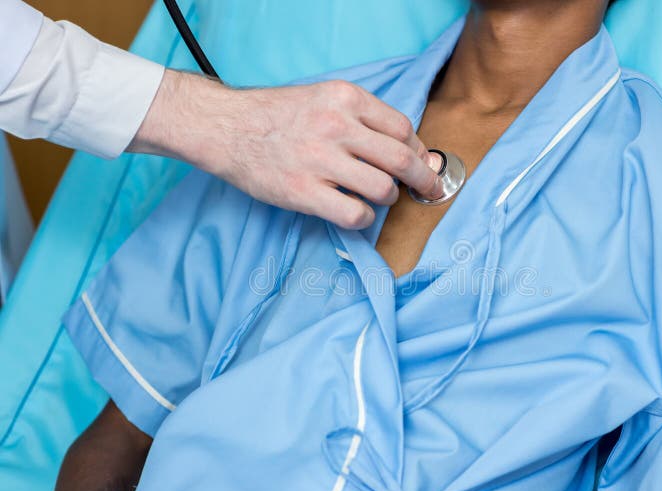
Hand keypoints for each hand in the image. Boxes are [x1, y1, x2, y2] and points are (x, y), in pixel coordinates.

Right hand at [130, 70, 443, 228]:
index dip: (419, 149)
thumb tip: (411, 148)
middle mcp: (336, 126)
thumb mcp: (323, 97)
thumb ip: (364, 119)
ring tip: (379, 198)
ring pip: (382, 188)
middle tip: (432, 191)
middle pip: (402, 159)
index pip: (402, 128)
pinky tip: (356, 212)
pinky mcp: (303, 192)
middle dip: (424, 179)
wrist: (226, 127)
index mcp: (345, 98)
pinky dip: (364, 218)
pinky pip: (355, 214)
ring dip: (389, 198)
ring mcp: (319, 160)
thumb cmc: (277, 115)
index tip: (422, 162)